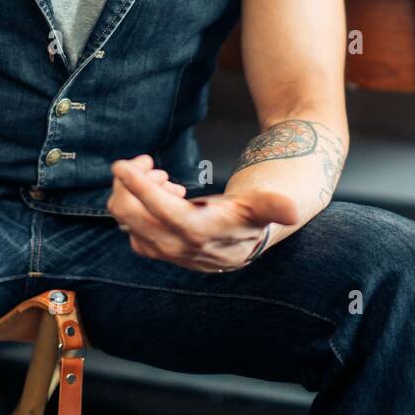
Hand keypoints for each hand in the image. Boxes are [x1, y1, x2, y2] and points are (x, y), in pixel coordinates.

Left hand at [109, 153, 298, 271]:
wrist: (249, 238)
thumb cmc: (255, 212)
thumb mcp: (265, 204)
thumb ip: (275, 205)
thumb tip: (292, 208)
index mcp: (206, 235)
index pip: (165, 214)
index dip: (141, 189)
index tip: (122, 164)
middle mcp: (182, 249)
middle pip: (135, 218)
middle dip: (131, 184)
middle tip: (148, 162)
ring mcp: (167, 252)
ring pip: (128, 222)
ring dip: (133, 193)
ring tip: (160, 175)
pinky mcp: (159, 249)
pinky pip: (132, 228)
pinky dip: (135, 205)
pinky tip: (157, 191)